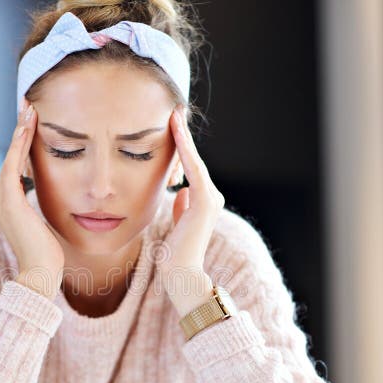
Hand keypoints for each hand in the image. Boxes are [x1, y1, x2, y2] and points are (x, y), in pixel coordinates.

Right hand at [0, 96, 63, 298]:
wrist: (40, 273)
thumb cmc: (48, 254)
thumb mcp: (45, 223)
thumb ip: (43, 207)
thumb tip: (56, 195)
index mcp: (6, 203)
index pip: (15, 164)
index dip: (23, 142)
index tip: (33, 121)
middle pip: (11, 155)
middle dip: (20, 129)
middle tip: (28, 104)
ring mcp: (0, 199)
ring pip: (11, 155)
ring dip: (21, 130)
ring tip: (29, 108)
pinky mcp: (8, 200)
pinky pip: (13, 164)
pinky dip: (20, 144)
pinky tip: (29, 126)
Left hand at [158, 104, 225, 287]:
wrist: (181, 273)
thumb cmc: (174, 253)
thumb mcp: (176, 224)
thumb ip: (181, 207)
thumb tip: (180, 191)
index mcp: (203, 201)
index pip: (190, 168)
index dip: (181, 146)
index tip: (171, 124)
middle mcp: (211, 197)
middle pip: (193, 160)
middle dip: (182, 135)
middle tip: (174, 110)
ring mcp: (210, 198)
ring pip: (193, 161)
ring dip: (183, 137)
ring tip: (174, 114)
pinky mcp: (205, 201)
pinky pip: (193, 169)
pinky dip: (184, 150)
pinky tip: (176, 132)